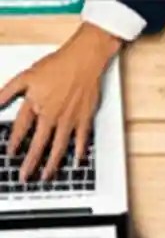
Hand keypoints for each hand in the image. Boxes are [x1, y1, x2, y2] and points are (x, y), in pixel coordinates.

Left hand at [0, 22, 121, 181]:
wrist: (82, 61)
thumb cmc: (56, 65)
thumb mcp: (25, 76)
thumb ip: (7, 91)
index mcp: (35, 104)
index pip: (22, 129)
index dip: (14, 143)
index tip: (10, 154)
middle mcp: (51, 115)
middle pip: (39, 144)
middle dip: (30, 163)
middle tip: (25, 176)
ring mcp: (69, 119)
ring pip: (59, 147)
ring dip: (52, 163)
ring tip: (46, 175)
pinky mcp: (84, 118)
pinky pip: (81, 139)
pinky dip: (79, 150)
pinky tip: (76, 160)